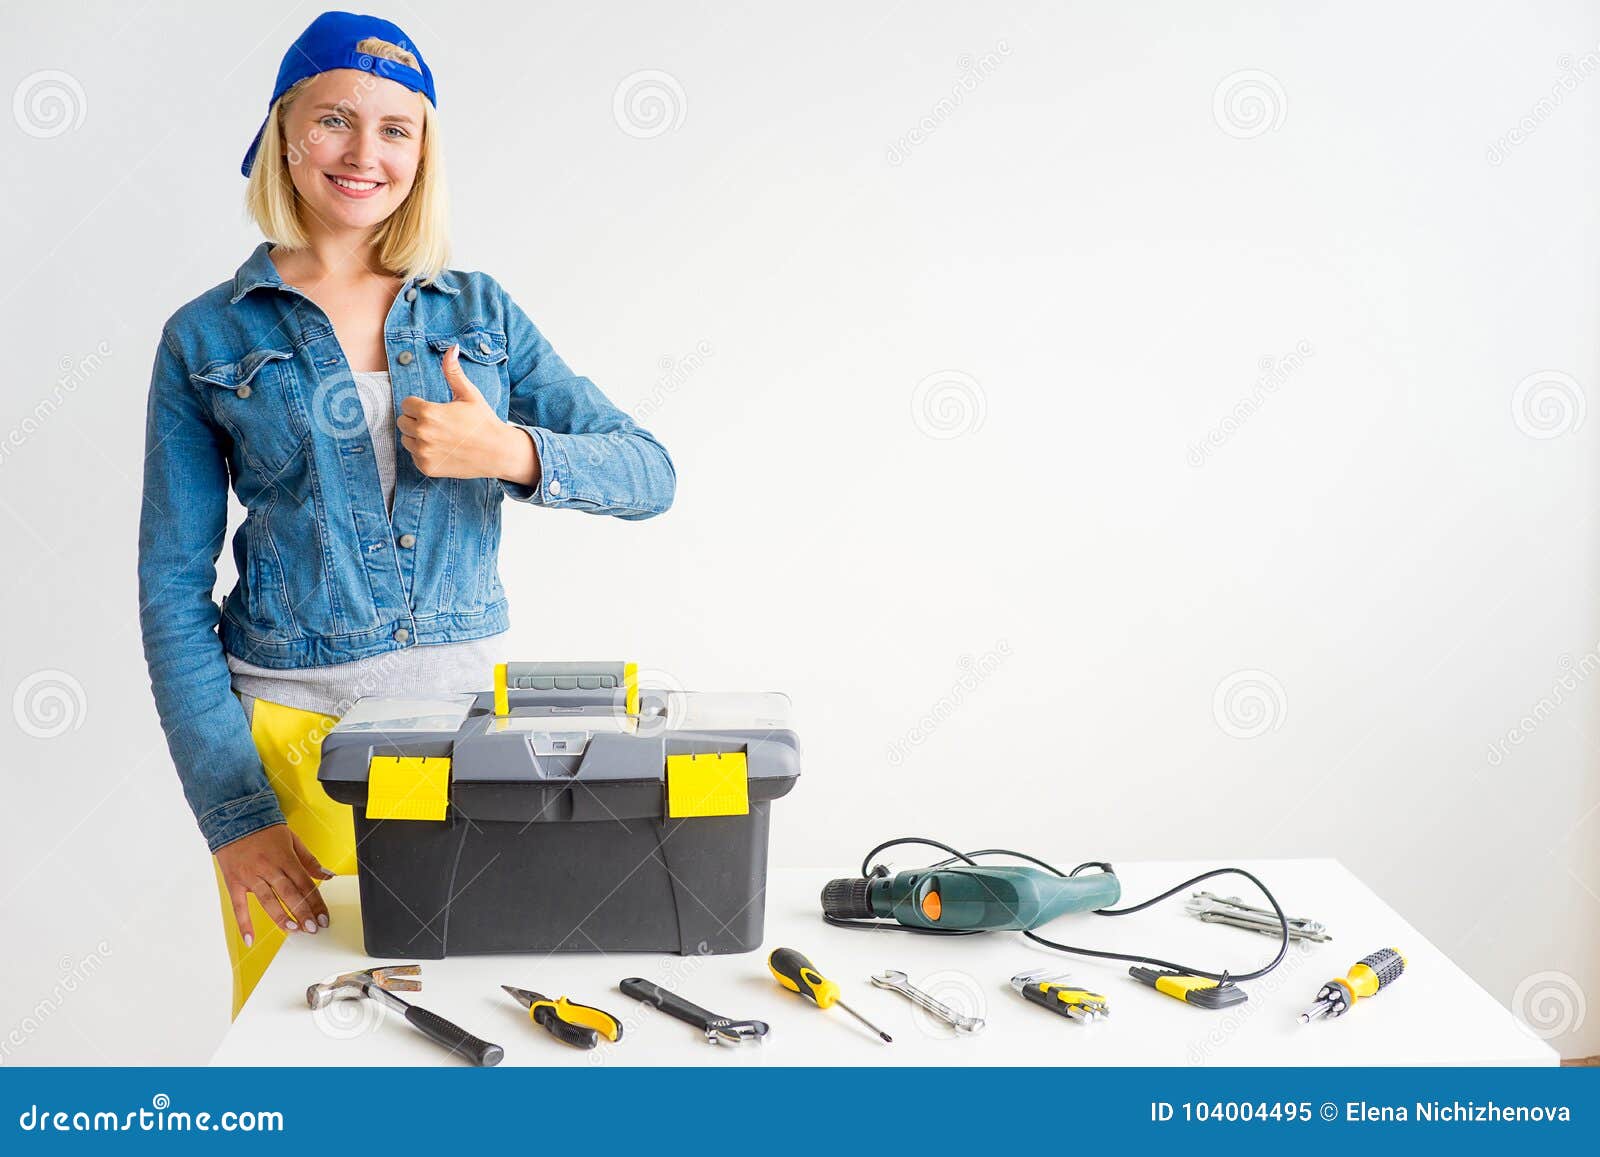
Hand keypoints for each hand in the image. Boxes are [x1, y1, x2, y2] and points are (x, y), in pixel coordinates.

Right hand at [215, 824, 333, 944]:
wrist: (234, 819)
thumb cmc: (266, 830)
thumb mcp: (293, 840)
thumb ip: (310, 861)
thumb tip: (328, 876)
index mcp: (285, 858)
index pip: (305, 884)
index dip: (316, 902)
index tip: (324, 917)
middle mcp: (269, 868)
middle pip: (289, 894)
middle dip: (303, 913)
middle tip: (313, 928)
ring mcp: (250, 876)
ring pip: (268, 901)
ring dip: (281, 918)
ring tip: (294, 930)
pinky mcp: (234, 882)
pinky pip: (239, 906)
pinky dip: (244, 924)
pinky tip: (250, 939)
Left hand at [397, 344, 537, 483]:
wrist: (498, 452)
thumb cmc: (483, 421)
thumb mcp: (469, 394)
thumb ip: (453, 372)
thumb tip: (451, 348)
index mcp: (429, 413)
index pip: (407, 404)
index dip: (421, 405)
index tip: (437, 409)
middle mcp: (423, 434)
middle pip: (403, 422)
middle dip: (417, 420)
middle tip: (439, 423)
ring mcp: (424, 453)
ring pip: (407, 440)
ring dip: (418, 437)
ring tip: (441, 436)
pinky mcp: (427, 467)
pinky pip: (414, 456)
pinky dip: (425, 453)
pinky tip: (443, 450)